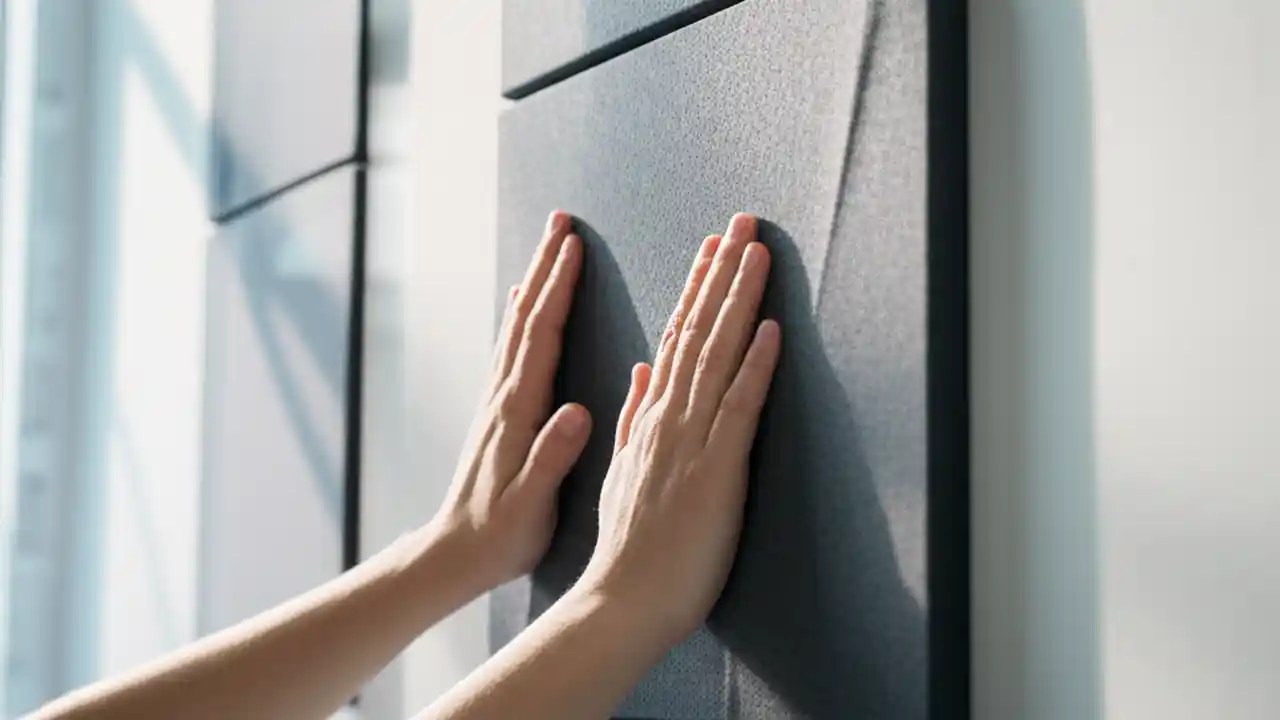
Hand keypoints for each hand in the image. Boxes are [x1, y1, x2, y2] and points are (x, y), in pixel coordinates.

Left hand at [433, 210, 590, 588]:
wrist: (453, 554)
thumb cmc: (497, 536)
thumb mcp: (530, 506)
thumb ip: (552, 458)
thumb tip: (578, 412)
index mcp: (517, 413)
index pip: (541, 338)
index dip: (559, 290)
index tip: (575, 248)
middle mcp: (504, 397)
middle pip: (527, 317)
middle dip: (547, 267)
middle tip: (562, 222)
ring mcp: (498, 401)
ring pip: (519, 326)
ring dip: (536, 281)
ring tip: (551, 246)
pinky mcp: (499, 411)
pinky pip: (513, 346)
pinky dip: (523, 313)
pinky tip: (525, 300)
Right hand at [577, 213, 780, 643]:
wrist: (621, 601)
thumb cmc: (628, 548)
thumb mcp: (621, 473)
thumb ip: (632, 418)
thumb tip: (642, 371)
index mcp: (650, 419)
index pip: (675, 338)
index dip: (697, 289)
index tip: (711, 249)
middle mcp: (668, 417)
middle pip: (697, 331)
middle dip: (721, 272)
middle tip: (742, 223)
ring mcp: (689, 440)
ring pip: (716, 355)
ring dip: (738, 300)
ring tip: (756, 253)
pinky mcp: (715, 469)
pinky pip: (738, 407)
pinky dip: (755, 366)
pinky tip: (770, 329)